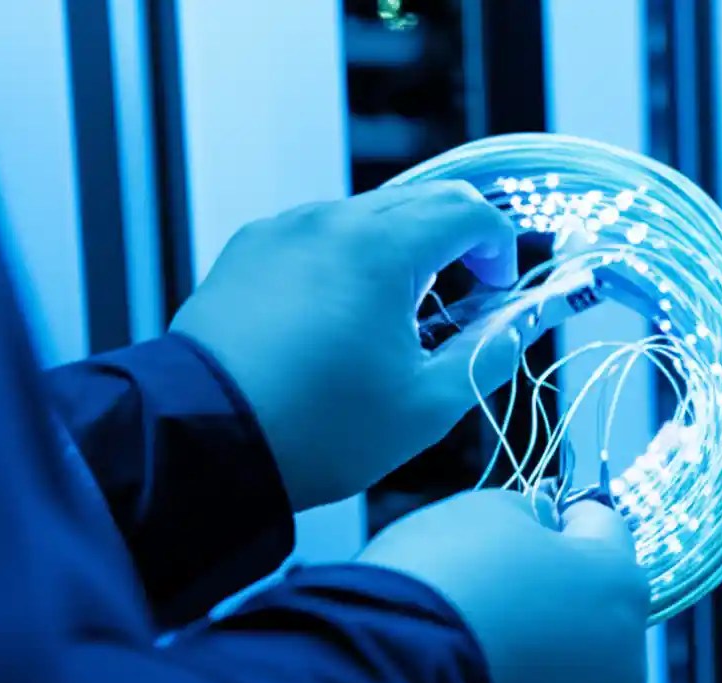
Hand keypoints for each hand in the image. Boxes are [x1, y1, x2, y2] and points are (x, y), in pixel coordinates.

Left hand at [171, 182, 522, 510]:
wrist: (203, 442)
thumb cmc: (316, 428)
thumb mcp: (428, 404)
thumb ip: (489, 352)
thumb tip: (517, 325)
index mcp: (378, 248)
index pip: (466, 211)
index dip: (499, 244)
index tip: (499, 286)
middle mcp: (327, 222)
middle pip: (419, 201)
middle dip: (456, 241)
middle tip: (465, 296)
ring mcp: (282, 232)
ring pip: (366, 216)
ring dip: (401, 251)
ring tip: (398, 318)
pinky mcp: (248, 252)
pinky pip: (318, 236)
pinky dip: (348, 260)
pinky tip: (343, 317)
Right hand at [358, 490, 649, 682]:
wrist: (390, 665)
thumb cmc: (443, 580)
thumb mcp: (486, 509)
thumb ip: (530, 509)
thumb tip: (538, 519)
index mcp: (620, 581)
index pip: (603, 524)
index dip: (562, 514)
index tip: (530, 517)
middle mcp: (625, 650)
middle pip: (595, 594)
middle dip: (556, 580)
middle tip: (497, 573)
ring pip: (573, 647)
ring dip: (540, 631)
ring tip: (482, 623)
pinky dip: (521, 673)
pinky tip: (479, 660)